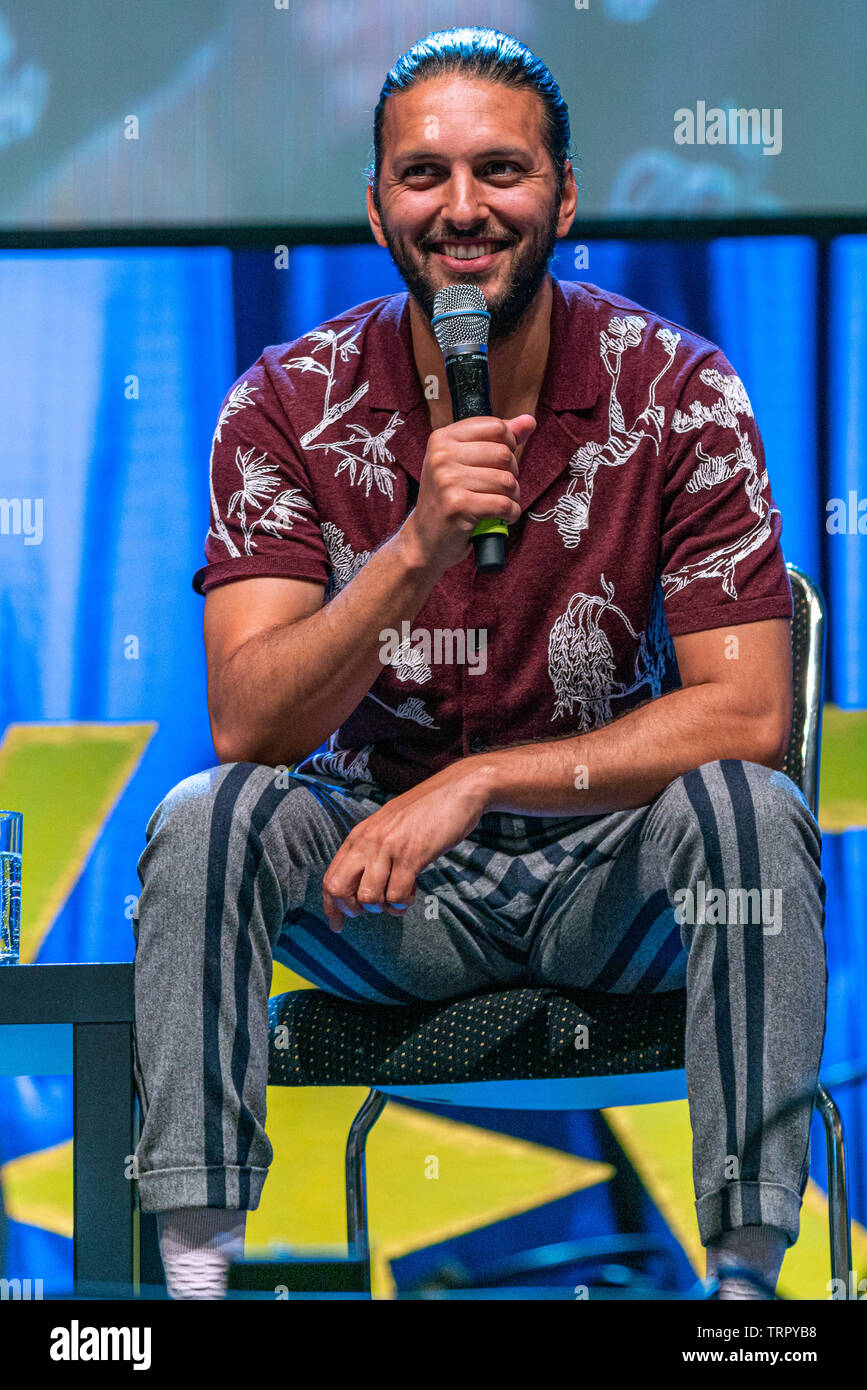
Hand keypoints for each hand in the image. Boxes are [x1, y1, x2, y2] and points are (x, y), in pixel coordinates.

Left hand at [321, 761, 490, 930]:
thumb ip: (372, 850)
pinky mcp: (412, 855)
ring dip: (384, 907)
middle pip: (339, 890)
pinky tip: (413, 890)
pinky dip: (404, 902)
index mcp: (359, 835)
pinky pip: (397, 894)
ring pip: (369, 898)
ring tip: (399, 896)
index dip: (331, 907)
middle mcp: (368, 841)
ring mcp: (389, 848)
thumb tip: (360, 886)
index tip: (337, 925)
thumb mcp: (388, 826)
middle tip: (373, 909)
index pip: (330, 878)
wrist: (458, 789)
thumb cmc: (425, 811)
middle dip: (352, 909)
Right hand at [403, 414, 535, 572]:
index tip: (500, 462)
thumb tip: (530, 420)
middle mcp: (441, 456)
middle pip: (504, 454)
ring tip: (500, 503)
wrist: (424, 539)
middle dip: (511, 474)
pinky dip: (510, 513)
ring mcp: (447, 481)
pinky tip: (500, 517)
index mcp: (442, 439)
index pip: (496, 427)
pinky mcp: (457, 506)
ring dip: (512, 496)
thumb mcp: (465, 463)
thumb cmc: (449, 498)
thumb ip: (498, 440)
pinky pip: (503, 504)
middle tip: (500, 488)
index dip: (509, 444)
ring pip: (506, 480)